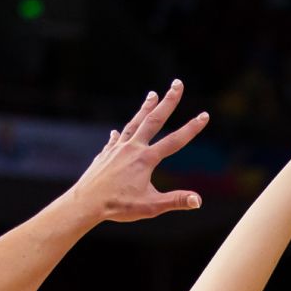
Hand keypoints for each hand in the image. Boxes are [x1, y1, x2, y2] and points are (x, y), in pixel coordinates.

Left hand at [71, 80, 209, 221]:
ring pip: (134, 124)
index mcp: (145, 159)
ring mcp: (116, 149)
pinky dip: (119, 135)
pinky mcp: (105, 155)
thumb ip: (175, 201)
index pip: (174, 141)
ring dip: (145, 108)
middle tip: (177, 84)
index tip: (204, 115)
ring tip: (152, 94)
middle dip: (168, 101)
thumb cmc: (117, 206)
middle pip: (153, 120)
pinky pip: (114, 141)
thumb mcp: (150, 207)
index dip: (191, 128)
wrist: (85, 203)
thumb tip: (198, 200)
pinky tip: (117, 132)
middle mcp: (131, 148)